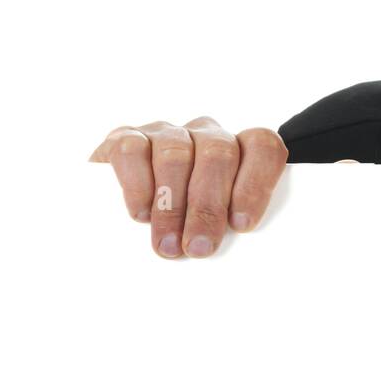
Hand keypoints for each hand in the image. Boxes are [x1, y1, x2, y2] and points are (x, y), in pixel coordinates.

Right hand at [89, 117, 287, 258]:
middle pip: (218, 154)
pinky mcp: (125, 136)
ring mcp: (166, 132)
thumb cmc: (186, 213)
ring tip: (168, 244)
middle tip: (199, 246)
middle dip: (208, 206)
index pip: (262, 147)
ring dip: (172, 206)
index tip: (241, 225)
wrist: (118, 194)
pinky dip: (137, 185)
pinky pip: (133, 151)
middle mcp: (205, 133)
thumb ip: (227, 222)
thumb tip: (220, 247)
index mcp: (238, 148)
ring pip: (175, 156)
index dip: (256, 183)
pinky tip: (140, 214)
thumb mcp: (214, 217)